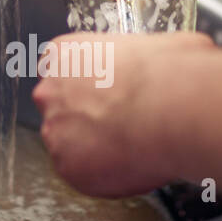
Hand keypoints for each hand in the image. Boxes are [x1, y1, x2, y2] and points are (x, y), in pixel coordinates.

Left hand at [32, 32, 214, 197]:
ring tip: (131, 145)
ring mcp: (55, 131)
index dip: (87, 86)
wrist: (169, 110)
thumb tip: (167, 60)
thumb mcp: (159, 45)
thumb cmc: (166, 76)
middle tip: (120, 123)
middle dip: (87, 119)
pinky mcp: (67, 167)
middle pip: (61, 109)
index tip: (105, 94)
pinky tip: (130, 163)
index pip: (62, 71)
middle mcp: (51, 91)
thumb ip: (142, 58)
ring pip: (70, 145)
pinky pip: (83, 175)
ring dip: (94, 148)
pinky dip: (104, 174)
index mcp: (67, 54)